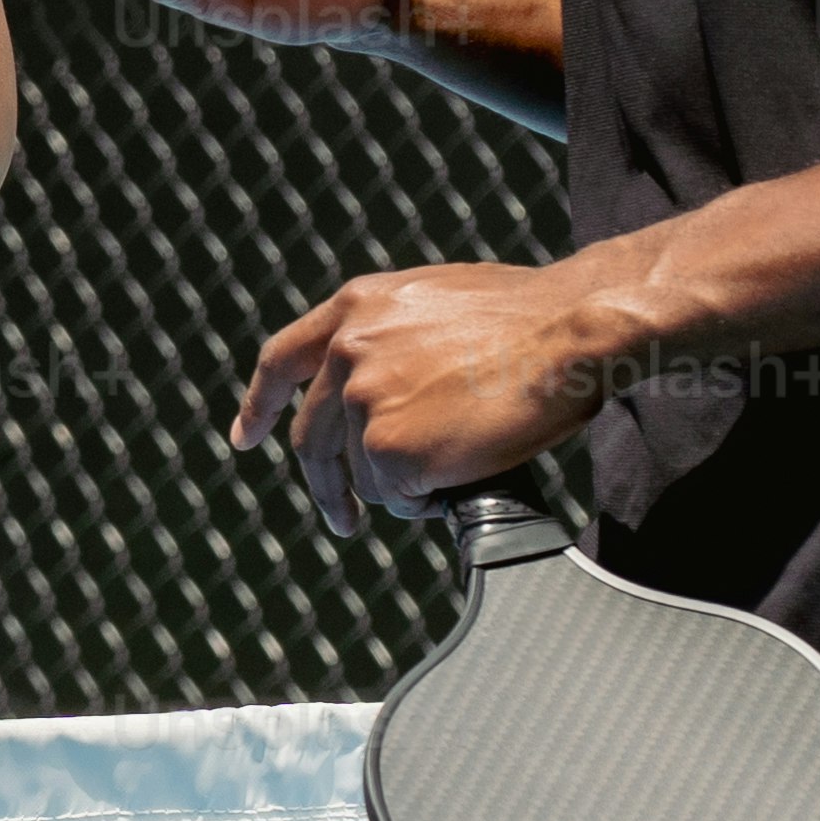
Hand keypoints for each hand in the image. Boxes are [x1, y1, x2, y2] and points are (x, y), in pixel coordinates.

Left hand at [229, 260, 605, 532]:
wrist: (571, 331)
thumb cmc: (531, 317)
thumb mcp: (438, 302)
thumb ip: (393, 336)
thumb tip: (385, 384)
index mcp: (357, 308)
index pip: (283, 359)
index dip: (262, 404)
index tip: (248, 438)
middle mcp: (348, 351)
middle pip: (314, 437)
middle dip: (325, 485)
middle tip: (342, 518)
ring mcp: (364, 401)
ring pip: (366, 475)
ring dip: (405, 485)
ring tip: (460, 462)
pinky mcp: (390, 449)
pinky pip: (399, 498)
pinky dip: (429, 500)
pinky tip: (465, 474)